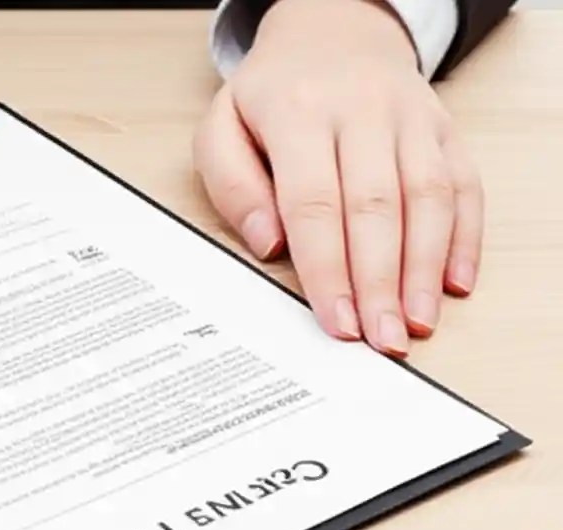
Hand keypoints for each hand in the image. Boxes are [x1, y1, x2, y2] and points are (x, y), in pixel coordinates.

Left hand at [193, 0, 481, 355]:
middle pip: (375, 207)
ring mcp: (410, 118)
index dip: (327, 269)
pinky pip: (464, 184)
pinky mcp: (443, 128)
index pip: (313, 203)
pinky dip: (465, 237)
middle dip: (380, 282)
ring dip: (426, 269)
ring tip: (417, 324)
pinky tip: (453, 283)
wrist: (332, 32)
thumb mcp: (222, 127)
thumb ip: (232, 185)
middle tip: (382, 340)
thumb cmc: (271, 95)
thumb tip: (268, 242)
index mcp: (297, 114)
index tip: (336, 320)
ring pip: (427, 197)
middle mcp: (361, 112)